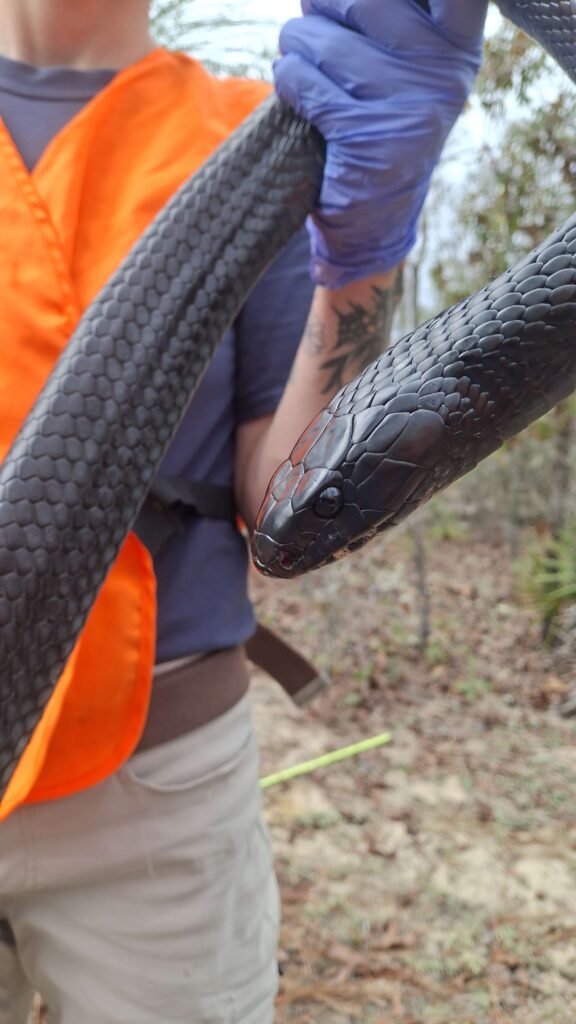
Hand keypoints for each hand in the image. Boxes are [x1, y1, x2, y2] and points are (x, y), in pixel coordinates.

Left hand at [274, 0, 486, 287]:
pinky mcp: (366, 138)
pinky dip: (287, 81)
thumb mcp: (406, 66)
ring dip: (295, 46)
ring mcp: (406, 107)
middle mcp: (441, 72)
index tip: (361, 13)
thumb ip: (390, 16)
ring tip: (303, 67)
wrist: (371, 221)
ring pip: (319, 38)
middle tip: (315, 30)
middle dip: (321, 9)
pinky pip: (302, 79)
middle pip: (358, 1)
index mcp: (458, 45)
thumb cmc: (379, 124)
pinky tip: (297, 97)